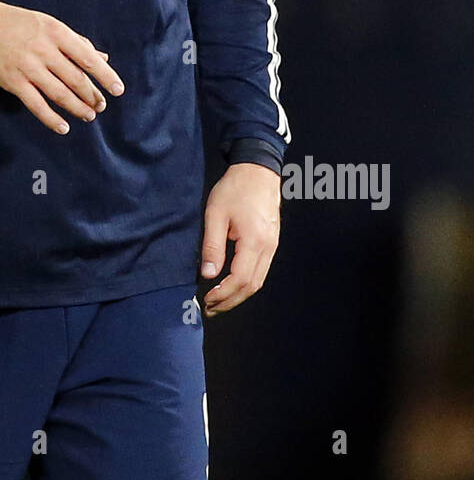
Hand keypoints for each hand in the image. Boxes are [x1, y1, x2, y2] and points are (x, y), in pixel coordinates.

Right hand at [0, 0, 123, 133]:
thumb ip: (77, 42)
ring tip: (89, 115)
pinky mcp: (13, 82)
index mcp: (57, 33)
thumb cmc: (22, 24)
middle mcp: (44, 50)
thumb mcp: (51, 25)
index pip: (88, 58)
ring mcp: (28, 68)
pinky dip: (51, 118)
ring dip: (77, 108)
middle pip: (75, 79)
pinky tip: (63, 127)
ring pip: (59, 94)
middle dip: (92, 96)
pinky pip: (36, 104)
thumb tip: (103, 58)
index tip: (118, 90)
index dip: (105, 76)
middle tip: (101, 106)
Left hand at [200, 163, 280, 315]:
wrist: (258, 171)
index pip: (240, 279)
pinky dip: (246, 284)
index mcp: (254, 241)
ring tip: (219, 301)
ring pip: (258, 281)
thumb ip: (212, 246)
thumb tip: (208, 274)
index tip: (207, 300)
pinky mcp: (272, 243)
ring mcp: (273, 246)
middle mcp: (268, 247)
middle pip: (252, 286)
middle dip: (230, 301)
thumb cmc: (235, 189)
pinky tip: (232, 285)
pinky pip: (261, 271)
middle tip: (210, 308)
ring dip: (238, 295)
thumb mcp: (215, 214)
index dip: (223, 294)